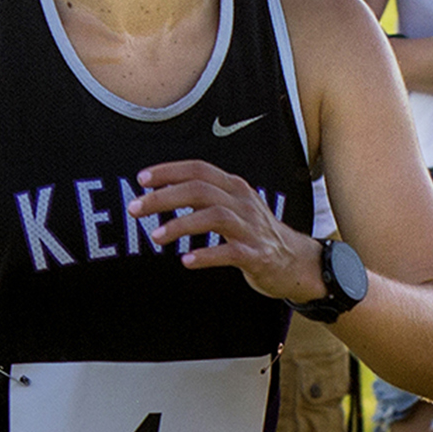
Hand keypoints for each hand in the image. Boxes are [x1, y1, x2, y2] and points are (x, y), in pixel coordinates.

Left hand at [129, 160, 324, 303]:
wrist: (297, 262)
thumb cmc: (255, 234)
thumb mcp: (233, 207)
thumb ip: (204, 198)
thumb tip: (161, 193)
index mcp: (234, 187)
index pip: (198, 169)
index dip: (168, 171)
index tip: (141, 179)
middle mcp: (243, 203)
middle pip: (200, 190)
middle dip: (164, 197)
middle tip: (135, 208)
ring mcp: (252, 229)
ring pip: (214, 217)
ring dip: (181, 225)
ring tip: (156, 236)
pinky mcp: (258, 255)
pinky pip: (231, 252)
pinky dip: (207, 255)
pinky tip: (187, 261)